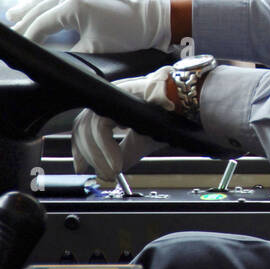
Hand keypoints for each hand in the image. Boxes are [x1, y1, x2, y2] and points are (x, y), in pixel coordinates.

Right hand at [6, 0, 170, 52]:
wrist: (156, 19)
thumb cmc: (128, 37)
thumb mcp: (94, 51)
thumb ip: (69, 53)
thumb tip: (50, 60)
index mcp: (73, 7)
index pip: (42, 24)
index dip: (29, 37)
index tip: (19, 47)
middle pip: (42, 6)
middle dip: (25, 20)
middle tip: (10, 29)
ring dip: (34, 1)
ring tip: (17, 11)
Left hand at [71, 66, 174, 184]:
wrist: (188, 105)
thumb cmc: (171, 118)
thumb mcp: (142, 142)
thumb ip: (124, 155)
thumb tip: (111, 172)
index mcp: (114, 106)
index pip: (86, 125)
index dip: (81, 147)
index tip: (81, 167)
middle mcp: (112, 98)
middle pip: (83, 125)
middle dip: (86, 153)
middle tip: (96, 173)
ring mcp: (115, 95)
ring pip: (90, 126)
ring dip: (97, 155)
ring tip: (111, 172)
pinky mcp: (120, 96)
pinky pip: (103, 125)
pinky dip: (107, 148)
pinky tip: (117, 163)